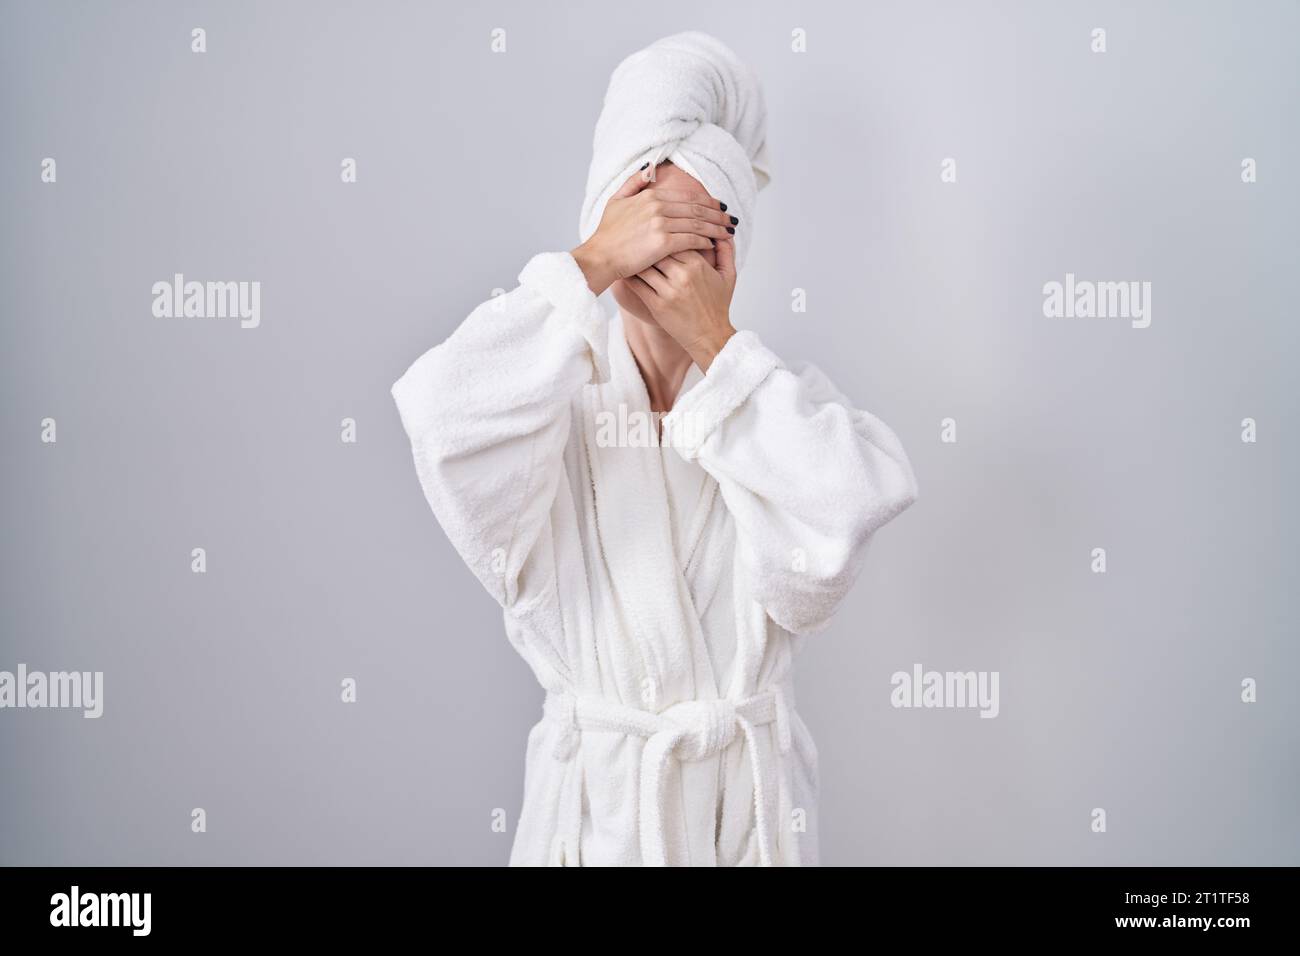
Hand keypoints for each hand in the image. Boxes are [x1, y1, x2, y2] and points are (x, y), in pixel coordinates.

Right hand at [571, 166, 732, 295]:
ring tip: (728, 232)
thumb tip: (650, 167)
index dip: (707, 201)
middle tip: (731, 219)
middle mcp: (657, 206)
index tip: (720, 206)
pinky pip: (691, 240)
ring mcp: (661, 224)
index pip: (687, 196)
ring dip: (716, 228)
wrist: (599, 257)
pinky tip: (713, 244)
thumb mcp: (616, 201)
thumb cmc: (607, 234)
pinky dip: (705, 241)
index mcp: (650, 196)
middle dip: (717, 214)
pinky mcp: (662, 243)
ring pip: (697, 224)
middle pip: (696, 209)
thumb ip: (634, 183)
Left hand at [623, 239, 737, 369]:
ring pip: (645, 265)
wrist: (710, 337)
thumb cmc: (718, 306)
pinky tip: (626, 270)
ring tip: (628, 251)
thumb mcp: (728, 276)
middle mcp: (682, 275)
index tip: (656, 231)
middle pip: (657, 248)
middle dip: (647, 243)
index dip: (664, 233)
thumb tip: (722, 231)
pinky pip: (637, 285)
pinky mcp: (657, 305)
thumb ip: (726, 251)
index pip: (675, 237)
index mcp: (698, 264)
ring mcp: (668, 291)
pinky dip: (630, 275)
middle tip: (636, 237)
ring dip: (636, 258)